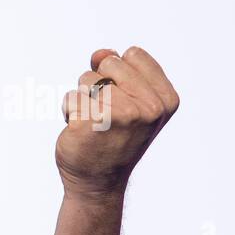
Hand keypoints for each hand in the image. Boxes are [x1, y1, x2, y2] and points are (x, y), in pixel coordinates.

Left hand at [58, 45, 178, 199]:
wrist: (99, 181)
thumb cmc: (113, 137)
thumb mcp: (128, 99)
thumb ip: (118, 69)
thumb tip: (101, 53)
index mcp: (165, 99)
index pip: (133, 54)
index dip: (118, 72)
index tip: (123, 99)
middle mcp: (149, 108)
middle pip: (108, 63)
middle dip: (98, 83)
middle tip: (105, 114)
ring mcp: (122, 115)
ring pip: (87, 79)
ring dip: (83, 98)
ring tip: (93, 123)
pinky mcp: (92, 123)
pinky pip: (71, 98)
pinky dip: (68, 111)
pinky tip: (79, 131)